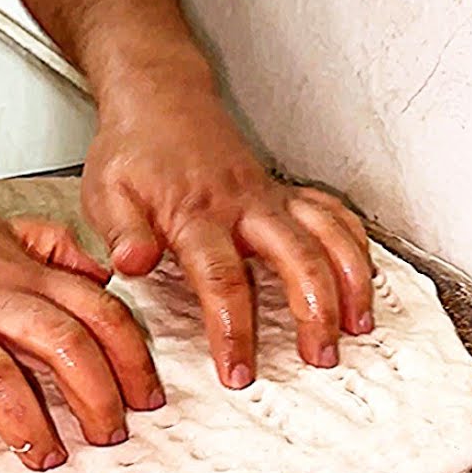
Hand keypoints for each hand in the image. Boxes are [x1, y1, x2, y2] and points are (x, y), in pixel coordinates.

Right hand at [0, 200, 162, 472]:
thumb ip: (52, 247)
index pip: (95, 310)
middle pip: (60, 343)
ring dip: (25, 425)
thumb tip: (103, 276)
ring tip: (44, 459)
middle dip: (96, 396)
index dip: (131, 356)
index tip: (148, 397)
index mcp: (15, 273)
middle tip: (110, 437)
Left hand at [83, 95, 373, 388]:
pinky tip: (365, 279)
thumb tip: (133, 263)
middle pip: (297, 257)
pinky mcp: (285, 192)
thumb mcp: (106, 193)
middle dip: (315, 310)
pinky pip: (333, 214)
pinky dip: (356, 244)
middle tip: (320, 357)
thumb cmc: (133, 153)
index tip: (239, 372)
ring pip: (328, 234)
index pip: (222, 279)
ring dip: (350, 281)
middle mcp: (244, 205)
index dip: (235, 330)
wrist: (158, 100)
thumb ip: (121, 232)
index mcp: (197, 215)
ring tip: (359, 326)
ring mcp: (271, 197)